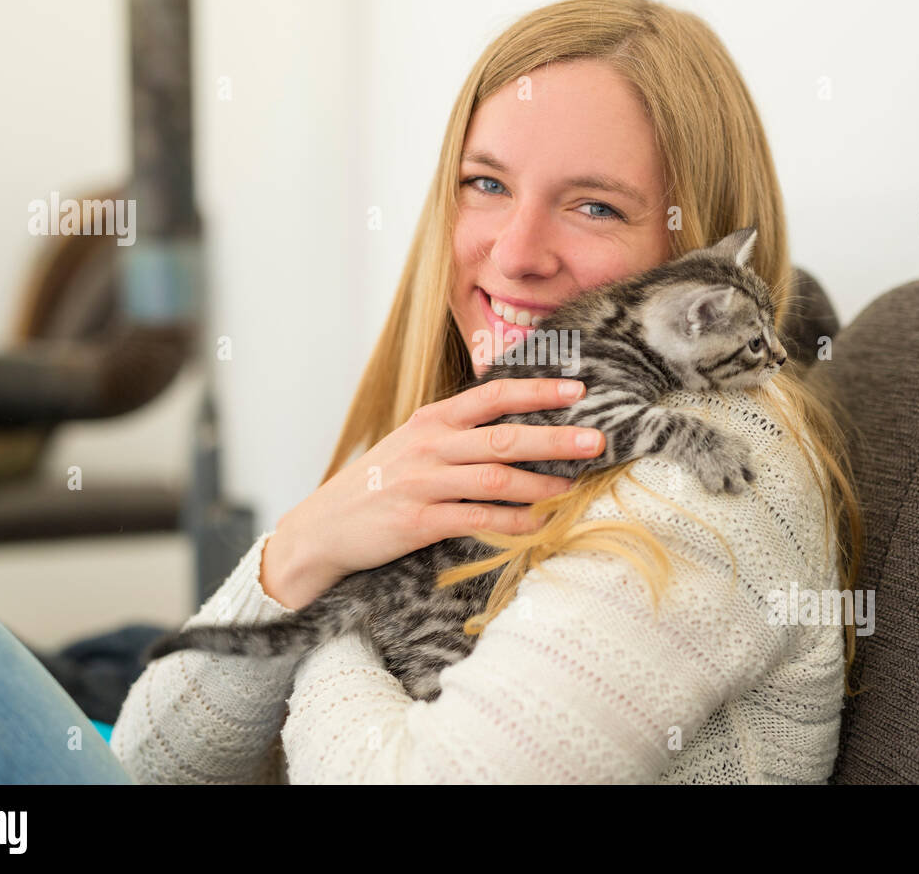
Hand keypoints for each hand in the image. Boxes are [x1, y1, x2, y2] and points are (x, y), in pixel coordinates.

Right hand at [260, 377, 605, 609]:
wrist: (322, 527)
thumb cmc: (377, 484)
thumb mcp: (412, 445)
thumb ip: (457, 434)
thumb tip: (517, 427)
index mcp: (431, 419)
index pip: (493, 396)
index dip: (538, 391)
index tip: (578, 390)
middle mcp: (429, 445)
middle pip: (504, 436)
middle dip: (555, 438)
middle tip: (596, 440)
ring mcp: (422, 482)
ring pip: (495, 478)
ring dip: (541, 484)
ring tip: (574, 487)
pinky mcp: (418, 521)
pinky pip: (476, 520)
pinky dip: (512, 523)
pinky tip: (537, 524)